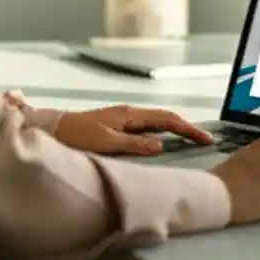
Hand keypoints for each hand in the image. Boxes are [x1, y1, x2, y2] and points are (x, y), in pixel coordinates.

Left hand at [53, 104, 213, 154]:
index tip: (205, 138)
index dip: (187, 128)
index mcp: (129, 115)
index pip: (166, 119)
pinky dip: (161, 131)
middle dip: (186, 127)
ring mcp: (122, 118)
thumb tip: (161, 145)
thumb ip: (134, 144)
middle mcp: (128, 113)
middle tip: (205, 139)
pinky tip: (164, 140)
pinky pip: (146, 127)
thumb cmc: (76, 135)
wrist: (53, 129)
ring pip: (156, 121)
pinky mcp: (116, 125)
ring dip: (175, 129)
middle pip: (165, 117)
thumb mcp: (106, 142)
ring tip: (191, 139)